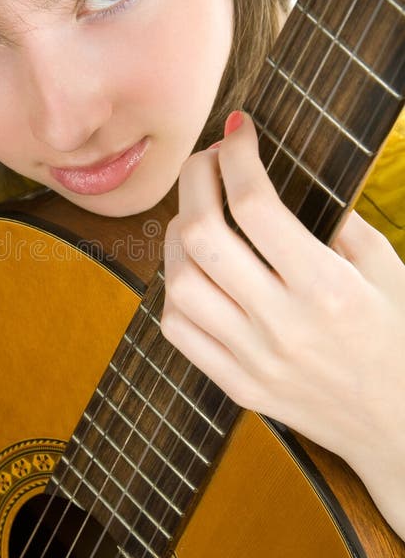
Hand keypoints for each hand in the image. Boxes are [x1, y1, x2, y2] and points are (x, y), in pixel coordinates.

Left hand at [161, 111, 404, 538]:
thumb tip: (290, 184)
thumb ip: (341, 225)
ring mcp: (252, 358)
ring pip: (180, 282)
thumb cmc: (398, 340)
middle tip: (208, 161)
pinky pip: (178, 330)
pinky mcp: (236, 384)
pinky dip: (175, 289)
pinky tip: (194, 270)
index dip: (237, 155)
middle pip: (202, 236)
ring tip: (199, 215)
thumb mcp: (389, 272)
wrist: (398, 428)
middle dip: (195, 180)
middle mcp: (281, 323)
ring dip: (178, 234)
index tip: (237, 129)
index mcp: (326, 287)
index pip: (255, 206)